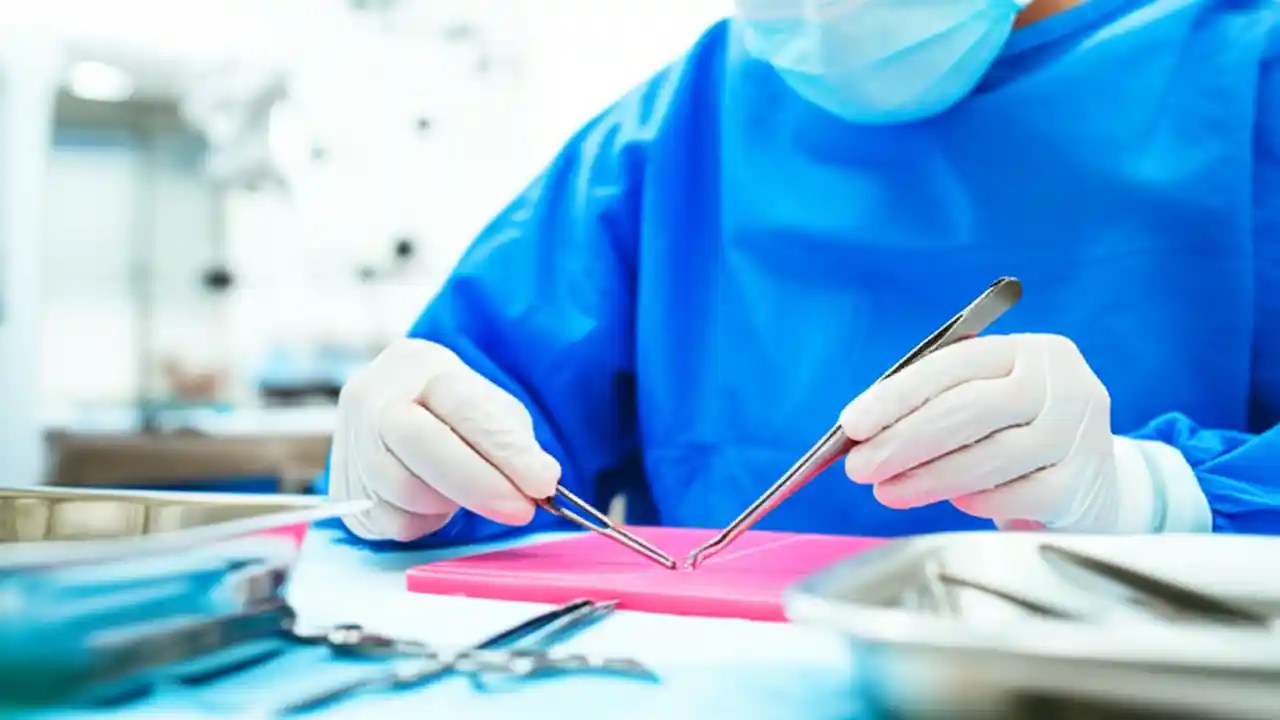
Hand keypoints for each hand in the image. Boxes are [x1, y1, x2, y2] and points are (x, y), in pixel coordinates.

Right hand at [329, 339, 560, 540]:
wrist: (396, 412)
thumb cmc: (454, 411)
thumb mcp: (491, 407)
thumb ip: (512, 442)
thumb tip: (539, 483)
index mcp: (417, 365)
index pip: (463, 407)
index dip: (506, 451)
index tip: (544, 483)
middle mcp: (372, 398)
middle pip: (421, 443)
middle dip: (478, 484)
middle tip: (522, 509)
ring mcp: (349, 443)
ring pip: (404, 489)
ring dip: (451, 503)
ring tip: (469, 492)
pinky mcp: (343, 490)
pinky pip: (391, 521)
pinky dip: (425, 521)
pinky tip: (435, 502)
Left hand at [839, 334, 1154, 531]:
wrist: (1098, 480)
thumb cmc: (1019, 432)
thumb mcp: (989, 400)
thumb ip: (936, 403)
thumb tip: (863, 432)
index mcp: (1030, 351)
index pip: (954, 364)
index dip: (897, 395)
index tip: (852, 424)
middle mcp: (1061, 384)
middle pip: (969, 410)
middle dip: (904, 440)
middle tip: (859, 467)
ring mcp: (1078, 435)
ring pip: (989, 457)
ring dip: (927, 478)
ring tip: (887, 491)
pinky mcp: (1081, 484)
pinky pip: (1014, 496)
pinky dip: (974, 500)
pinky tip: (952, 503)